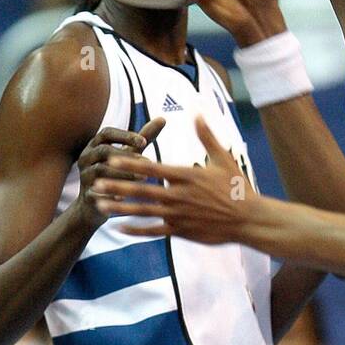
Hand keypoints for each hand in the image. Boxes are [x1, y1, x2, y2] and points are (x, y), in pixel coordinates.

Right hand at [75, 118, 164, 229]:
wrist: (95, 204)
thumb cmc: (116, 172)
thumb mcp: (130, 154)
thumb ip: (144, 138)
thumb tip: (163, 119)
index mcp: (95, 145)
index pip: (106, 133)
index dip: (125, 136)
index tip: (144, 141)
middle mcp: (86, 158)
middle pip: (103, 150)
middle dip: (126, 155)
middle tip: (147, 162)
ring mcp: (84, 176)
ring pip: (100, 170)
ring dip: (123, 174)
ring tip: (143, 178)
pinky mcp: (85, 195)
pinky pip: (96, 192)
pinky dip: (111, 194)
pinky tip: (126, 197)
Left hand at [94, 117, 257, 245]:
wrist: (249, 219)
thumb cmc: (238, 187)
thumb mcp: (223, 158)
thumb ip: (206, 137)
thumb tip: (197, 113)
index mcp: (187, 176)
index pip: (152, 168)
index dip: (130, 163)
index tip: (112, 157)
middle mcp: (179, 196)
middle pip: (141, 190)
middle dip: (116, 186)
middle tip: (95, 182)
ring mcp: (179, 215)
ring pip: (142, 211)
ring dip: (119, 208)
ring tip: (98, 205)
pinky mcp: (181, 231)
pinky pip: (153, 231)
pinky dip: (136, 230)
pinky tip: (120, 227)